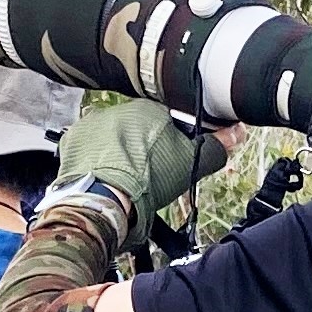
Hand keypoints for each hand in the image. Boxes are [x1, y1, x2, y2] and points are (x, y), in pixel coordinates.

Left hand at [54, 96, 227, 236]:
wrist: (103, 202)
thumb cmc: (146, 184)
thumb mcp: (190, 166)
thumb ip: (216, 146)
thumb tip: (238, 132)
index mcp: (150, 110)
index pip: (166, 120)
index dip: (171, 142)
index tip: (169, 161)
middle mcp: (119, 109)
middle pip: (138, 127)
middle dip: (144, 147)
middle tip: (148, 174)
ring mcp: (93, 123)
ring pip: (113, 136)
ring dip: (119, 152)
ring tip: (125, 179)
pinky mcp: (74, 139)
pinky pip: (89, 145)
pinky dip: (96, 158)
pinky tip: (105, 176)